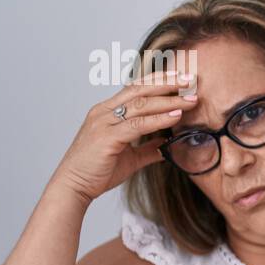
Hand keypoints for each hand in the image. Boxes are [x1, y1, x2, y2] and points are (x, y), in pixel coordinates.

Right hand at [50, 70, 199, 204]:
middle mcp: (104, 112)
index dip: (158, 81)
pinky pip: (137, 124)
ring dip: (169, 100)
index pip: (135, 88)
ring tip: (191, 99)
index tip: (180, 78)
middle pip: (139, 90)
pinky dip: (159, 119)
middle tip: (190, 79)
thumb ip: (147, 149)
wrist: (73, 187)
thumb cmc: (97, 171)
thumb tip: (165, 147)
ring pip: (141, 104)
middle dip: (167, 83)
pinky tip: (176, 116)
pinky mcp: (107, 137)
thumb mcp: (129, 157)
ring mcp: (104, 123)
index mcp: (107, 112)